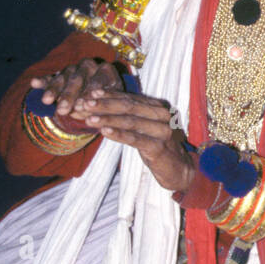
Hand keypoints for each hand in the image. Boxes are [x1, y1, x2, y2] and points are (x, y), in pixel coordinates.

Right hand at [30, 59, 122, 119]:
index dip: (91, 92)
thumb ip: (98, 105)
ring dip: (54, 90)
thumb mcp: (108, 105)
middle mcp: (89, 66)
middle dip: (69, 95)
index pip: (98, 79)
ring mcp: (73, 70)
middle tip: (63, 109)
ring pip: (63, 78)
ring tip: (47, 101)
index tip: (84, 104)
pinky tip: (34, 83)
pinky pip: (50, 78)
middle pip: (78, 79)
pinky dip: (43, 81)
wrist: (98, 103)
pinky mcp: (59, 75)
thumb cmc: (107, 104)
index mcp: (106, 71)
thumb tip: (83, 106)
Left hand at [75, 90, 195, 192]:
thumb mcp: (142, 129)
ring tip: (89, 118)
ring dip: (107, 119)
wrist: (180, 170)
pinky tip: (104, 132)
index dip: (108, 95)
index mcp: (156, 107)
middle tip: (84, 103)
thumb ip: (124, 118)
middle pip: (129, 106)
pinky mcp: (159, 147)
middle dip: (104, 104)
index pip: (129, 98)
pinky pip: (136, 139)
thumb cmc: (157, 147)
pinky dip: (119, 134)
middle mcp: (161, 115)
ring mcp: (162, 130)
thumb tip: (93, 110)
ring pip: (130, 121)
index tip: (89, 93)